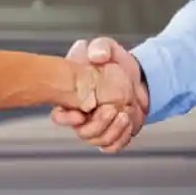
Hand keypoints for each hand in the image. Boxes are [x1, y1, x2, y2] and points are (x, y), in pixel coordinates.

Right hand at [52, 38, 148, 152]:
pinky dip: (122, 138)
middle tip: (111, 109)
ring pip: (98, 142)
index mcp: (72, 97)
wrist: (136, 76)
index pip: (59, 116)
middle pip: (82, 133)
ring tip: (124, 115)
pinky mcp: (113, 133)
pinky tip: (129, 123)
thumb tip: (97, 57)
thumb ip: (100, 48)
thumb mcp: (105, 47)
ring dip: (112, 132)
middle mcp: (81, 116)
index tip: (81, 112)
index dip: (66, 119)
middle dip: (98, 124)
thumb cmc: (114, 62)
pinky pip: (112, 146)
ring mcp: (97, 127)